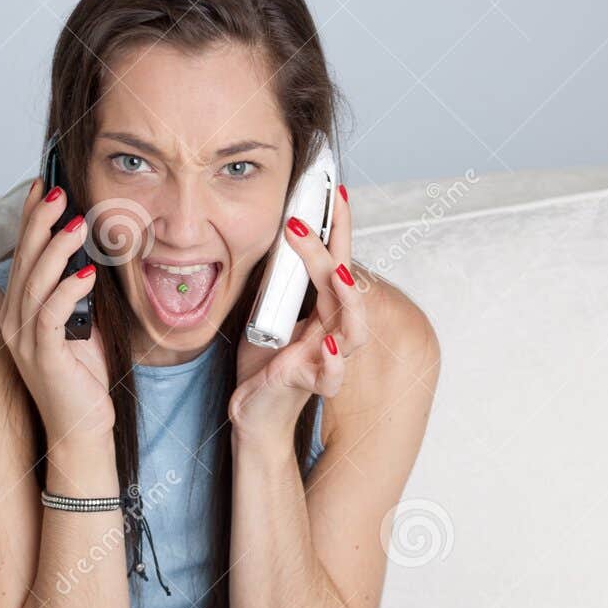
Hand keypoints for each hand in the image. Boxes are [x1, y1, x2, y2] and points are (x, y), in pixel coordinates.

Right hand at [0, 177, 112, 440]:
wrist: (82, 427)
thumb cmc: (83, 377)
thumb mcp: (82, 324)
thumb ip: (77, 292)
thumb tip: (89, 252)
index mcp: (18, 310)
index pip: (23, 254)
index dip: (31, 219)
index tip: (45, 186)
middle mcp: (13, 321)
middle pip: (24, 261)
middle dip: (40, 222)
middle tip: (58, 191)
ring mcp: (23, 339)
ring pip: (36, 282)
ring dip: (57, 249)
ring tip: (78, 223)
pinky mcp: (42, 356)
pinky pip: (51, 314)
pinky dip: (68, 289)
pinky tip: (87, 272)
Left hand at [229, 179, 368, 441]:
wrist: (254, 414)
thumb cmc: (264, 366)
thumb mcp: (265, 315)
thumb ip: (275, 285)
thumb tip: (272, 240)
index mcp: (322, 313)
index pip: (336, 264)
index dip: (338, 230)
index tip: (335, 193)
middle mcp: (329, 333)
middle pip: (346, 289)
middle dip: (334, 251)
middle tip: (304, 223)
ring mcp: (323, 359)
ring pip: (353, 330)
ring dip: (347, 299)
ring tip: (336, 273)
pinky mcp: (306, 385)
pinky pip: (331, 377)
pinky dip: (333, 361)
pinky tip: (328, 343)